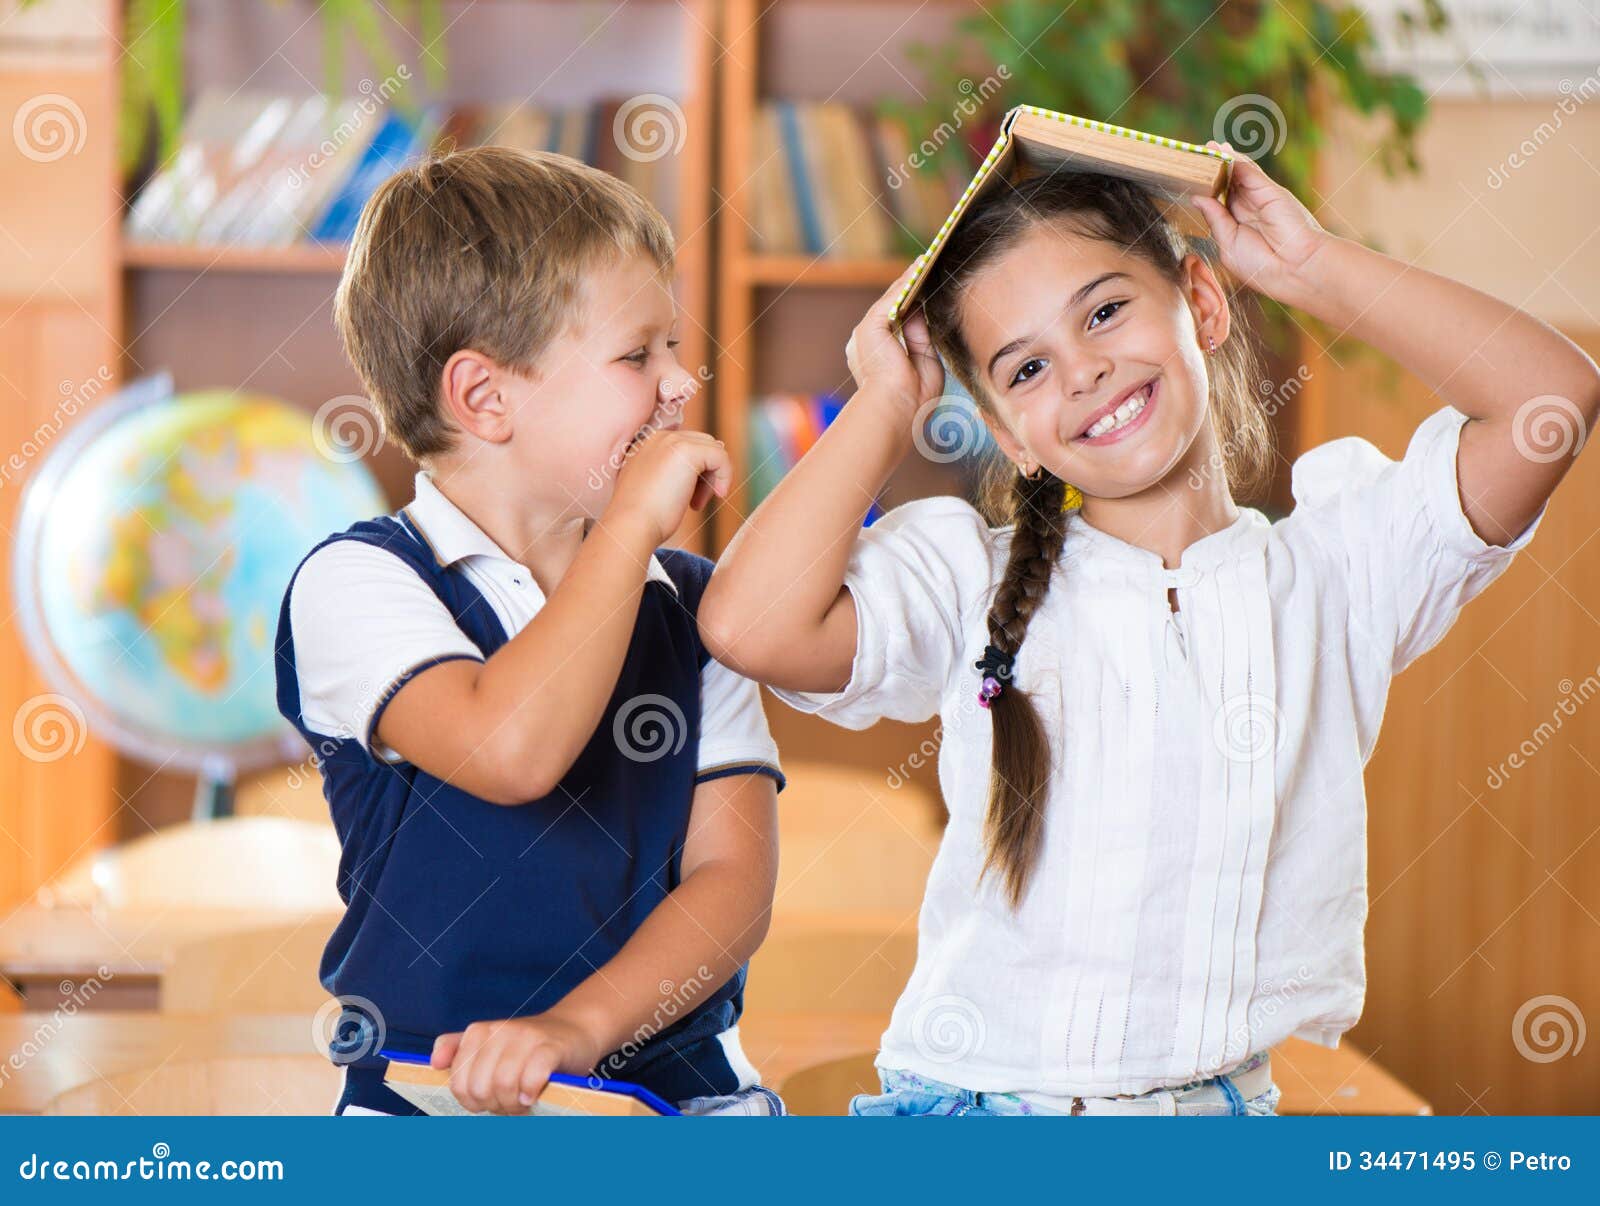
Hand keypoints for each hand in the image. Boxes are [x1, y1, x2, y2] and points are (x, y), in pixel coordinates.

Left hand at [430, 1011, 603, 1114]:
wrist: (575, 1029)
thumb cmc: (528, 1047)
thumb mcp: (491, 1044)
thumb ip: (458, 1050)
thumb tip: (434, 1064)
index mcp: (478, 1032)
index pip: (459, 1083)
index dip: (472, 1102)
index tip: (487, 1101)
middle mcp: (499, 1030)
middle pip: (481, 1087)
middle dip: (494, 1105)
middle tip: (508, 1104)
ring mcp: (526, 1036)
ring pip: (504, 1084)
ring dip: (513, 1104)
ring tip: (522, 1103)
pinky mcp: (551, 1046)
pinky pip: (532, 1076)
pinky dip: (530, 1092)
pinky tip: (533, 1096)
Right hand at [605, 428, 730, 546]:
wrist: (631, 525)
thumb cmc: (641, 518)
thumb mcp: (653, 488)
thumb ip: (668, 475)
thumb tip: (696, 474)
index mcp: (648, 445)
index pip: (685, 446)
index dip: (694, 472)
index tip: (688, 498)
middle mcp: (659, 437)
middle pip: (701, 444)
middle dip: (705, 473)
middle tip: (696, 502)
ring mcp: (672, 441)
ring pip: (713, 449)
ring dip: (713, 478)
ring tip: (698, 503)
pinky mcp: (687, 451)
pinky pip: (721, 457)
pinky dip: (725, 476)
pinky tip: (716, 495)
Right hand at [845, 263, 944, 414]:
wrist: (897, 410)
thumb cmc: (913, 398)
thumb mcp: (923, 360)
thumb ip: (920, 334)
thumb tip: (921, 308)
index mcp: (876, 357)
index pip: (896, 325)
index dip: (913, 306)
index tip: (928, 291)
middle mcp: (865, 344)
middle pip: (892, 309)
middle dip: (911, 289)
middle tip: (929, 267)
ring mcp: (864, 335)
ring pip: (890, 300)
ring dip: (909, 280)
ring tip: (926, 261)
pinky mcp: (868, 328)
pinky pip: (890, 300)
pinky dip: (905, 283)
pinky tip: (920, 267)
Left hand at [1191, 142, 1331, 305]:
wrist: (1294, 269)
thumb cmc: (1261, 266)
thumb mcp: (1228, 243)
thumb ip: (1215, 218)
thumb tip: (1197, 197)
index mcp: (1237, 225)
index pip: (1217, 201)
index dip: (1204, 189)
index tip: (1187, 179)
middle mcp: (1248, 209)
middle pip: (1226, 184)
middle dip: (1211, 171)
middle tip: (1193, 157)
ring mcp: (1259, 198)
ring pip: (1237, 174)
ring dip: (1222, 160)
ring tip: (1205, 147)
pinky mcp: (1270, 190)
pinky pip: (1249, 171)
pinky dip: (1236, 159)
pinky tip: (1222, 150)